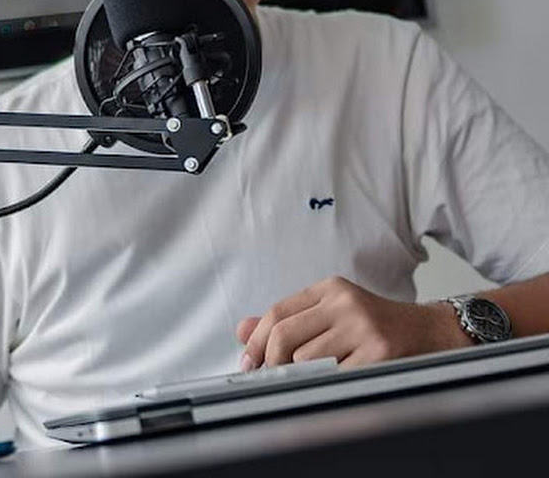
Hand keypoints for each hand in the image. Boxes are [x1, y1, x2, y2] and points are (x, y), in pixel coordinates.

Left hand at [237, 276, 468, 369]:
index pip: (277, 312)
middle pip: (284, 334)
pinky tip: (333, 386)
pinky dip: (326, 387)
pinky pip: (335, 377)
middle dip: (271, 363)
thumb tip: (242, 330)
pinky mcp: (379, 352)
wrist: (432, 333)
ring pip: (306, 359)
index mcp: (330, 288)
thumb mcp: (332, 314)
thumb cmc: (377, 328)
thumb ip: (289, 320)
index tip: (249, 363)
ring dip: (301, 378)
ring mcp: (362, 326)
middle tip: (272, 379)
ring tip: (311, 381)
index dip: (256, 340)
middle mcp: (344, 302)